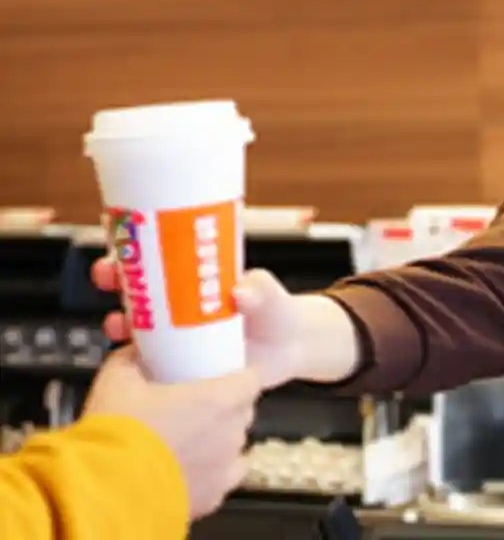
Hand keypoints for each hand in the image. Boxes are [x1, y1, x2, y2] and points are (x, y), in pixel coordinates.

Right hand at [82, 346, 259, 518]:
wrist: (105, 488)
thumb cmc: (117, 430)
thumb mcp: (117, 378)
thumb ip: (132, 358)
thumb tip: (136, 349)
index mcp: (220, 399)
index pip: (253, 379)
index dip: (239, 375)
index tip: (222, 374)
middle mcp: (231, 433)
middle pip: (243, 410)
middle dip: (226, 406)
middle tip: (194, 403)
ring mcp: (226, 467)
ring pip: (234, 444)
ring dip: (218, 438)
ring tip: (186, 437)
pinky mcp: (213, 495)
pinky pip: (225, 477)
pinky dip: (213, 471)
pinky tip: (191, 466)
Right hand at [93, 260, 359, 387]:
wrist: (290, 350)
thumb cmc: (278, 313)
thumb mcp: (270, 295)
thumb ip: (260, 290)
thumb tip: (241, 292)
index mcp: (199, 280)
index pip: (160, 259)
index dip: (136, 251)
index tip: (120, 246)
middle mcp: (183, 306)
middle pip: (139, 288)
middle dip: (116, 279)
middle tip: (106, 275)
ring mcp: (180, 336)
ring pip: (139, 324)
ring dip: (120, 321)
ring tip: (117, 323)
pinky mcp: (182, 364)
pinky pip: (151, 360)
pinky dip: (134, 360)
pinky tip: (129, 360)